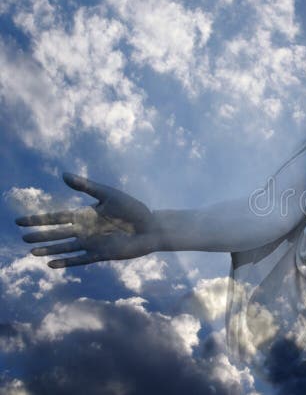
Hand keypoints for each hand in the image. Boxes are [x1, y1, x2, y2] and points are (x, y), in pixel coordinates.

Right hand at [16, 173, 159, 268]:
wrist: (151, 227)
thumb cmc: (133, 209)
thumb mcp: (109, 195)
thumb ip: (87, 187)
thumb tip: (64, 174)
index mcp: (85, 215)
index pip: (57, 217)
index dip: (39, 219)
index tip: (20, 220)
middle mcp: (85, 230)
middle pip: (57, 233)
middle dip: (40, 235)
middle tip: (22, 236)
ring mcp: (92, 243)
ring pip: (65, 247)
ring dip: (49, 250)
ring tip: (31, 252)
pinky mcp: (101, 254)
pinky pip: (80, 259)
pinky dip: (66, 262)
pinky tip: (51, 264)